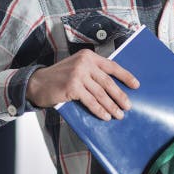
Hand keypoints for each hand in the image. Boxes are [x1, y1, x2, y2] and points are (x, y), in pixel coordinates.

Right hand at [25, 49, 139, 120]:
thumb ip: (93, 73)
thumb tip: (114, 88)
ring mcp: (78, 74)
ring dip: (112, 106)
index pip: (112, 66)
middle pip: (108, 82)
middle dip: (120, 96)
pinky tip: (105, 116)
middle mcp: (84, 63)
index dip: (125, 76)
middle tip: (128, 106)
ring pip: (101, 94)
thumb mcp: (78, 69)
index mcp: (88, 57)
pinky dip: (100, 110)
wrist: (37, 83)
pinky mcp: (72, 87)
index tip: (136, 85)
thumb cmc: (60, 78)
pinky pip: (91, 101)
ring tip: (119, 115)